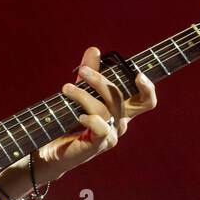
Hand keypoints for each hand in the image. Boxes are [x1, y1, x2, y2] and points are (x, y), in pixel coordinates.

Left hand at [37, 45, 156, 179]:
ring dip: (83, 95)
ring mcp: (111, 135)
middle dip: (102, 81)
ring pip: (105, 109)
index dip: (147, 88)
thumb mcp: (80, 92)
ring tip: (66, 89)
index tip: (137, 73)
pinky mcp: (99, 145)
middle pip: (121, 97)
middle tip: (82, 71)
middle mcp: (120, 122)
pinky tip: (77, 115)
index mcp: (122, 110)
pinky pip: (101, 128)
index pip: (146, 101)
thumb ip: (89, 72)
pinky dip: (90, 119)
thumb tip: (94, 50)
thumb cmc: (68, 121)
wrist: (52, 150)